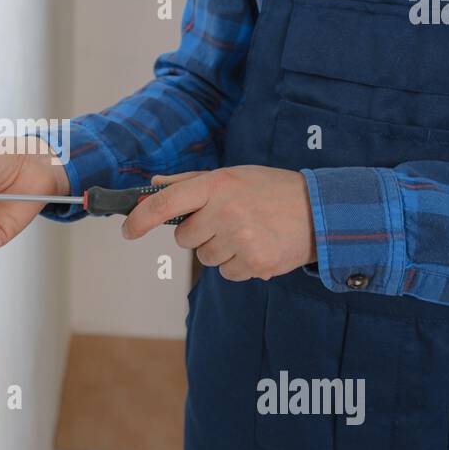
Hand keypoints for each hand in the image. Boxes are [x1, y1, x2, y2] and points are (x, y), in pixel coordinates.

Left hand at [120, 166, 316, 280]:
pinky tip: (258, 246)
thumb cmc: (270, 190)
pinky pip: (227, 273)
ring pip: (205, 258)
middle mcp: (225, 211)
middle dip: (199, 234)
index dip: (140, 219)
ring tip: (249, 232)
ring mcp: (240, 239)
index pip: (165, 203)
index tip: (128, 230)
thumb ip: (189, 182)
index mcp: (216, 185)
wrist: (320, 211)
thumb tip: (153, 185)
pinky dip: (239, 264)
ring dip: (221, 250)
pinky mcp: (254, 262)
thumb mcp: (232, 176)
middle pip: (184, 239)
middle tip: (228, 221)